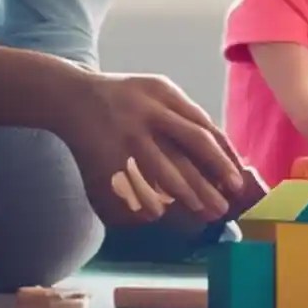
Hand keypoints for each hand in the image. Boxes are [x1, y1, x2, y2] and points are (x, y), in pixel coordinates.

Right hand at [59, 72, 246, 225]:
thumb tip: (222, 154)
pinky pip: (131, 183)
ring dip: (187, 193)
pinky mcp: (104, 155)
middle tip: (225, 204)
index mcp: (164, 93)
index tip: (237, 180)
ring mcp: (125, 134)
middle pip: (190, 145)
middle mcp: (148, 111)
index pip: (203, 128)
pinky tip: (160, 214)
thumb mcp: (157, 92)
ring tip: (204, 211)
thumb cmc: (125, 99)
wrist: (69, 97)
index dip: (223, 157)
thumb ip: (185, 116)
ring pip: (164, 168)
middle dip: (212, 177)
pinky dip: (147, 200)